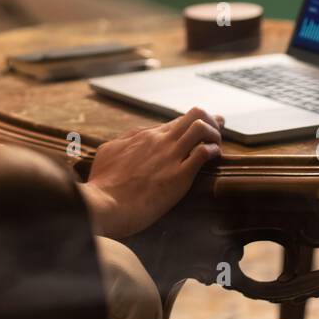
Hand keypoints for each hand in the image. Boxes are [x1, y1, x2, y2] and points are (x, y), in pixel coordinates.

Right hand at [78, 107, 223, 239]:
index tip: (203, 129)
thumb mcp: (107, 153)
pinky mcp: (179, 176)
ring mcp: (170, 156)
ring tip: (216, 146)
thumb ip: (122, 143)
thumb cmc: (102, 183)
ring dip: (214, 135)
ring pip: (202, 128)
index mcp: (144, 135)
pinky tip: (213, 159)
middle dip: (211, 121)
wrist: (103, 204)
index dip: (192, 124)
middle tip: (217, 132)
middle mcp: (160, 140)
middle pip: (194, 114)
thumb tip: (129, 141)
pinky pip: (203, 153)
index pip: (177, 121)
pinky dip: (213, 152)